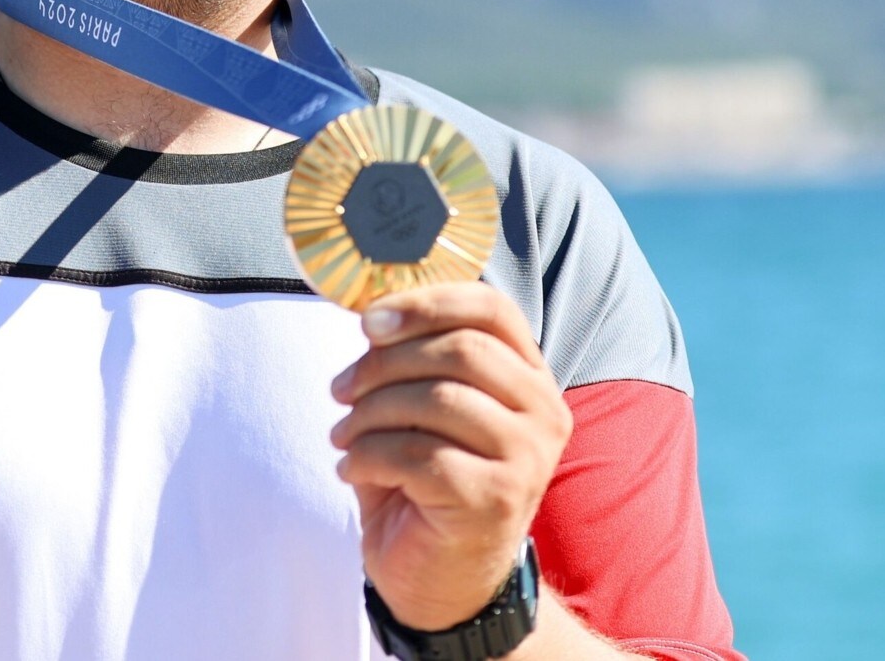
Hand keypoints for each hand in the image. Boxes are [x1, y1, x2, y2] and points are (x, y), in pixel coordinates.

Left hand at [329, 282, 569, 630]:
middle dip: (383, 364)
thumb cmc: (426, 484)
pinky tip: (353, 471)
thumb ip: (410, 359)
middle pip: (459, 350)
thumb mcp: (420, 410)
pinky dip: (369, 457)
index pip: (490, 309)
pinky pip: (418, 455)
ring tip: (344, 436)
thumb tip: (372, 310)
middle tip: (341, 390)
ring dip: (370, 413)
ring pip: (437, 399)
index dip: (426, 302)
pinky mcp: (495, 499)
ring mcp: (527, 458)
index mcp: (529, 377)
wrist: (442, 582)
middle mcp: (543, 412)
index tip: (367, 320)